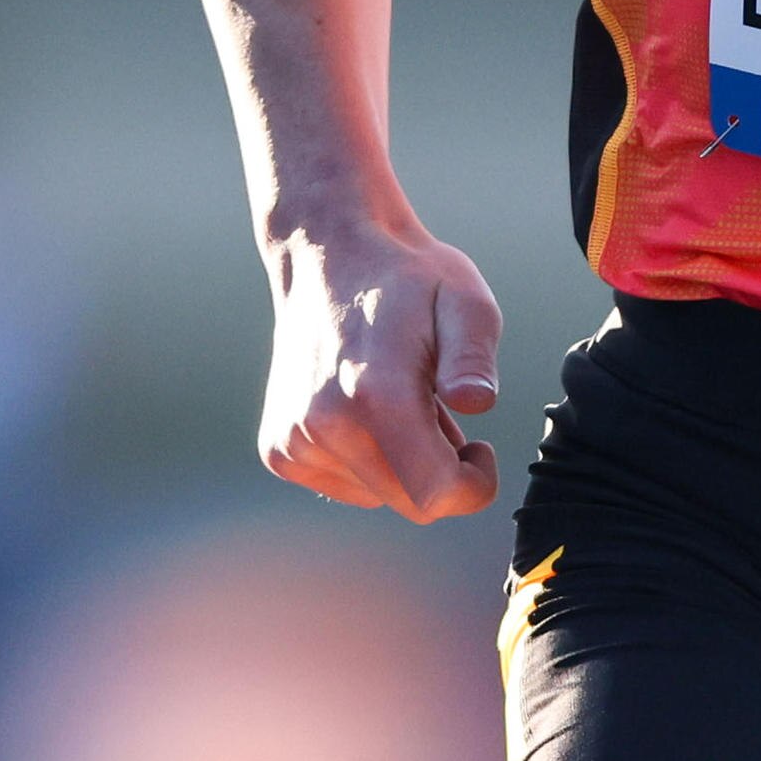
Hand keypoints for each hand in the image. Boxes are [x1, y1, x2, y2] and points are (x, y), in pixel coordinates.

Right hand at [258, 213, 503, 521]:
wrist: (329, 256)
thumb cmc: (409, 280)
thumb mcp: (465, 301)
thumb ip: (474, 356)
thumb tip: (477, 402)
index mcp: (375, 395)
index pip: (435, 494)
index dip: (474, 487)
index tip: (481, 448)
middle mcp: (324, 426)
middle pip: (410, 503)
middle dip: (441, 470)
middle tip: (441, 409)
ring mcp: (294, 441)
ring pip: (378, 497)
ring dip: (404, 462)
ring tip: (402, 398)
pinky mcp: (279, 449)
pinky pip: (344, 485)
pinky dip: (368, 461)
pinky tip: (367, 408)